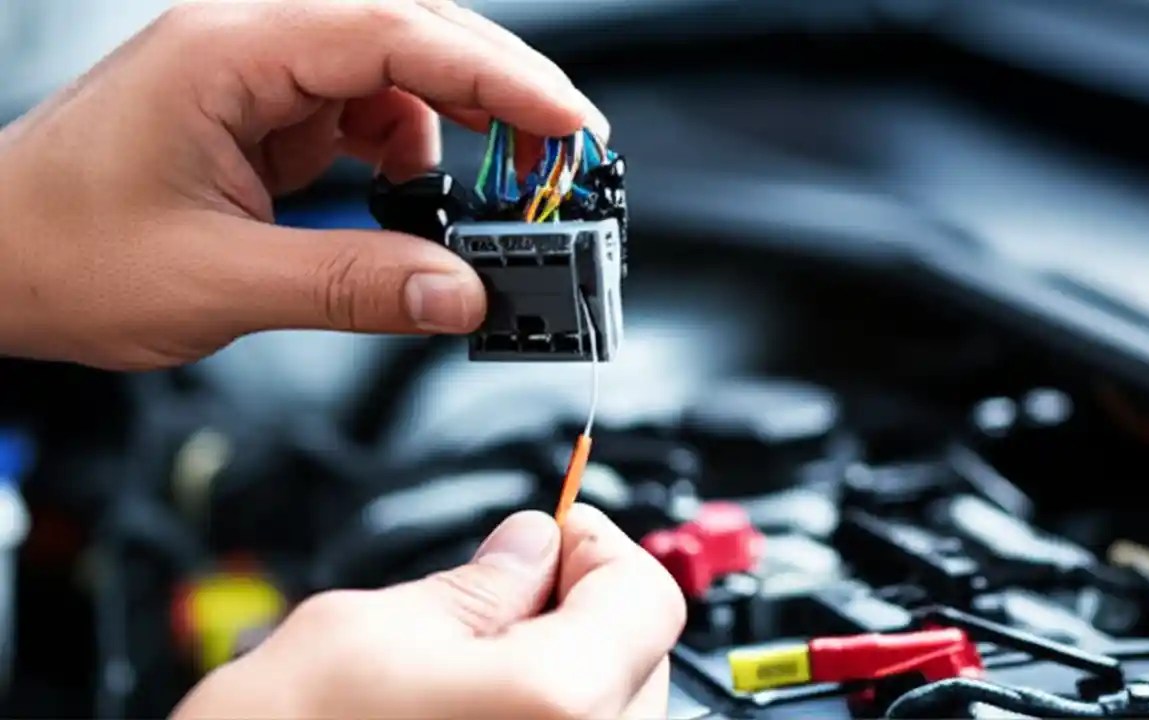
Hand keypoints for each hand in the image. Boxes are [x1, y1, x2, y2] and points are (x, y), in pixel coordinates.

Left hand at [0, 0, 606, 369]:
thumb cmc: (60, 252)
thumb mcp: (218, 282)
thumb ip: (353, 288)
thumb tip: (461, 295)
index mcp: (230, 53)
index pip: (396, 35)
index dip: (500, 78)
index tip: (569, 126)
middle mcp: (253, 47)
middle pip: (412, 40)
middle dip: (498, 99)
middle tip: (561, 164)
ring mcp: (262, 80)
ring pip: (398, 83)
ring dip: (454, 141)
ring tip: (483, 210)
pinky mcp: (268, 118)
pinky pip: (367, 123)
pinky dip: (407, 166)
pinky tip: (411, 209)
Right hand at [173, 505, 685, 718]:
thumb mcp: (366, 627)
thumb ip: (475, 583)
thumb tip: (529, 545)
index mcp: (558, 701)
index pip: (646, 594)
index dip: (595, 546)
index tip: (553, 535)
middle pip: (637, 653)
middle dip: (577, 607)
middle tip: (502, 594)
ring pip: (610, 708)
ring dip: (557, 668)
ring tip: (466, 669)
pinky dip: (540, 718)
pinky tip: (468, 715)